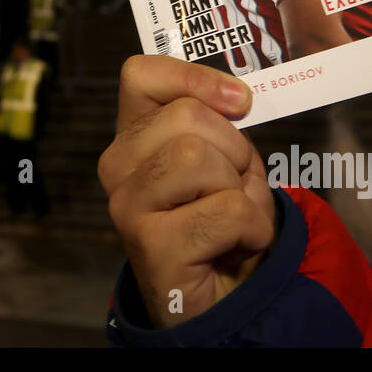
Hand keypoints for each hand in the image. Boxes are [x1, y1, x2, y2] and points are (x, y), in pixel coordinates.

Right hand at [99, 55, 275, 328]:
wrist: (217, 296)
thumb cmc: (220, 218)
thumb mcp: (224, 159)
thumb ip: (221, 123)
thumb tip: (239, 98)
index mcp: (133, 135)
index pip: (140, 75)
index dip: (191, 77)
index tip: (238, 101)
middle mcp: (117, 164)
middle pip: (186, 116)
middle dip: (234, 148)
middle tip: (235, 184)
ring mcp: (127, 204)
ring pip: (200, 157)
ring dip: (241, 189)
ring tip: (234, 216)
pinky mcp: (148, 243)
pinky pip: (226, 210)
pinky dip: (254, 227)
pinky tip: (237, 245)